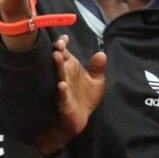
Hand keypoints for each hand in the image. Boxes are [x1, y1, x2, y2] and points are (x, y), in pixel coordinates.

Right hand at [34, 35, 107, 155]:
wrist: (81, 119)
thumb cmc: (85, 97)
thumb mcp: (97, 80)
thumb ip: (98, 67)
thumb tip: (101, 53)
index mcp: (70, 68)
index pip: (64, 53)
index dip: (63, 45)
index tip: (64, 38)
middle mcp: (63, 76)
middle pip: (59, 62)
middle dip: (58, 52)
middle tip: (58, 44)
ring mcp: (62, 89)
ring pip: (58, 76)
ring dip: (57, 66)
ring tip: (56, 56)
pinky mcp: (64, 102)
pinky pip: (62, 95)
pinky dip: (62, 90)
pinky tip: (62, 85)